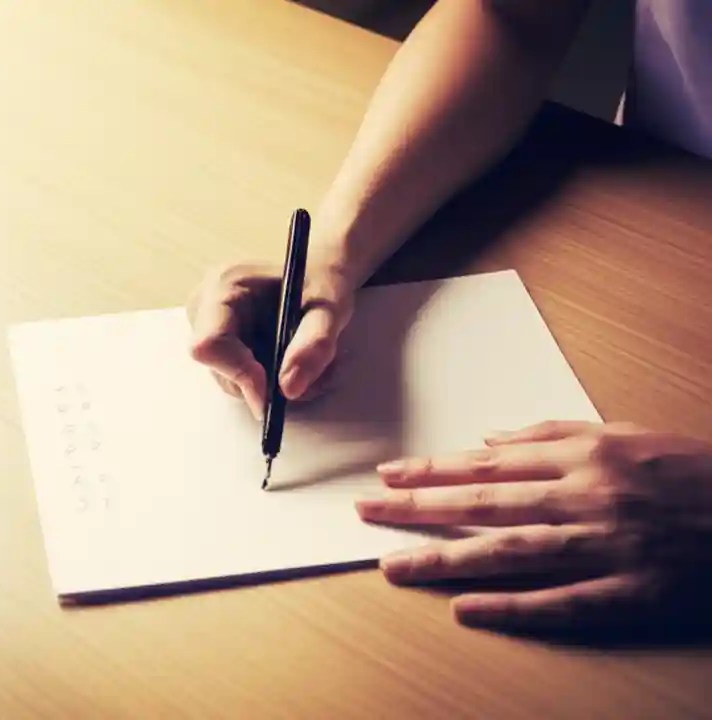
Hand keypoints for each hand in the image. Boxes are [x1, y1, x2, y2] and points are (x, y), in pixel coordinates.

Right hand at [186, 262, 354, 418]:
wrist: (319, 272)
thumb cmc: (322, 281)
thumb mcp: (329, 309)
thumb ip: (314, 344)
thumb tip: (289, 388)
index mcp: (224, 286)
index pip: (210, 344)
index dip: (240, 374)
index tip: (276, 394)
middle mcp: (204, 304)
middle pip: (219, 368)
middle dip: (265, 381)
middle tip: (307, 374)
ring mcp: (205, 324)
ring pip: (228, 378)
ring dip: (268, 383)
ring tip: (303, 363)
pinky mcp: (216, 340)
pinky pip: (234, 376)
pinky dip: (264, 379)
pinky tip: (286, 359)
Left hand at [356, 421, 711, 633]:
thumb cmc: (689, 471)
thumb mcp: (623, 434)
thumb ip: (552, 435)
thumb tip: (488, 440)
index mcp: (584, 457)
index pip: (488, 465)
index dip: (432, 469)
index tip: (387, 474)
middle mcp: (587, 497)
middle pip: (485, 505)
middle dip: (418, 508)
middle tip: (366, 512)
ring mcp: (607, 548)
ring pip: (510, 552)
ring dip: (446, 559)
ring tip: (393, 565)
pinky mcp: (631, 593)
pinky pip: (563, 602)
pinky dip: (513, 607)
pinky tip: (466, 610)